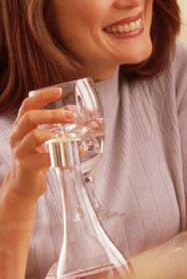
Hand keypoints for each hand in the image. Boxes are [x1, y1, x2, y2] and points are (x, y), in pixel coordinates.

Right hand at [6, 86, 71, 200]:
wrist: (23, 186)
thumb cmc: (34, 161)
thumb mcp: (38, 142)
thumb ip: (50, 130)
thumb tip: (76, 120)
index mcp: (20, 128)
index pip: (27, 105)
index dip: (42, 96)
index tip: (59, 91)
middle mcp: (17, 137)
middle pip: (30, 117)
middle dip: (52, 114)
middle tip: (71, 116)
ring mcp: (20, 152)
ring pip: (35, 135)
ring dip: (56, 134)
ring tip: (72, 137)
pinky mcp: (27, 166)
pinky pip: (46, 157)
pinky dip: (64, 154)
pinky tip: (76, 152)